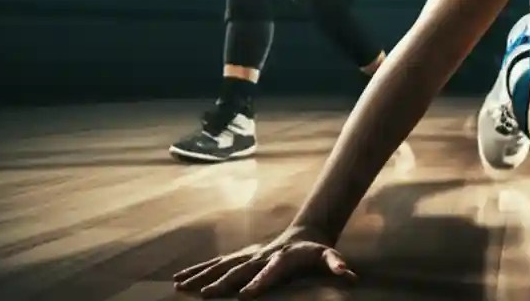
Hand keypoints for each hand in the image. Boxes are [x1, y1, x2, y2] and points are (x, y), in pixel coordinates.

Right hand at [173, 226, 355, 297]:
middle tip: (205, 296)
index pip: (269, 271)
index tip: (246, 295)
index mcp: (280, 258)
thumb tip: (349, 275)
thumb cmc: (315, 251)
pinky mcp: (240, 257)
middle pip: (238, 270)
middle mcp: (259, 255)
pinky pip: (216, 264)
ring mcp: (247, 255)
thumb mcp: (328, 256)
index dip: (259, 282)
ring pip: (220, 266)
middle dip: (221, 282)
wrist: (303, 234)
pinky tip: (179, 280)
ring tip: (180, 287)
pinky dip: (197, 271)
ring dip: (200, 276)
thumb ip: (336, 264)